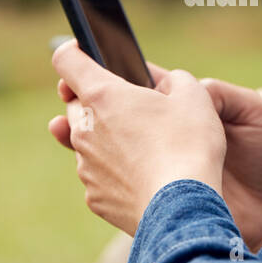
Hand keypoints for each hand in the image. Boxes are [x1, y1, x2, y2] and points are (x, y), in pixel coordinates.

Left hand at [49, 41, 224, 234]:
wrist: (183, 210)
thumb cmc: (189, 147)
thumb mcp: (195, 96)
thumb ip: (175, 80)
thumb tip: (167, 86)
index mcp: (103, 95)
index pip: (66, 60)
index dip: (74, 51)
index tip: (85, 52)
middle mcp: (84, 130)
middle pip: (75, 104)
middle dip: (97, 102)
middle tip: (133, 109)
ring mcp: (86, 166)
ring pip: (87, 143)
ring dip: (107, 139)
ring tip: (146, 148)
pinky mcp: (94, 197)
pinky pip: (99, 176)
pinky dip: (115, 173)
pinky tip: (144, 177)